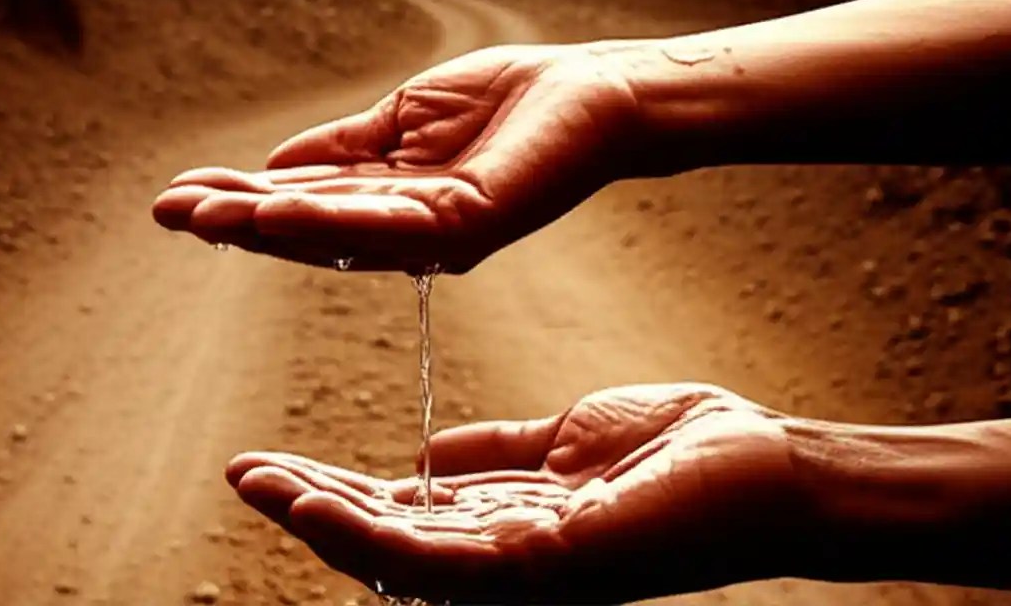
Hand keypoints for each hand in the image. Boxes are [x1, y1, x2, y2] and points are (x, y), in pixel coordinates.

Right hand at [152, 43, 645, 272]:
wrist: (590, 92)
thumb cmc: (509, 102)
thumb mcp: (404, 119)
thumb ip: (343, 148)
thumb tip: (271, 167)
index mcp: (389, 203)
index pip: (305, 206)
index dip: (243, 201)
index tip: (180, 194)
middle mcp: (406, 232)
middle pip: (309, 230)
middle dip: (236, 221)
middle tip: (164, 214)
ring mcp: (437, 234)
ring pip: (335, 234)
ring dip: (264, 225)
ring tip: (198, 216)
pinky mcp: (468, 224)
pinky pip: (386, 224)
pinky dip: (326, 217)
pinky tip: (272, 209)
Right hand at [225, 384, 812, 603]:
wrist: (764, 471)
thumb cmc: (681, 455)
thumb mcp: (568, 442)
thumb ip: (498, 454)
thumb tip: (425, 456)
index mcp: (508, 523)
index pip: (403, 514)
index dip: (337, 493)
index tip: (279, 464)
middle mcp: (504, 557)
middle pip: (388, 538)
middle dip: (314, 508)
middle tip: (245, 474)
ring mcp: (523, 568)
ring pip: (398, 556)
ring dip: (323, 522)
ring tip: (260, 485)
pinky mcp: (544, 563)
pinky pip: (441, 557)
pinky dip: (373, 534)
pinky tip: (322, 503)